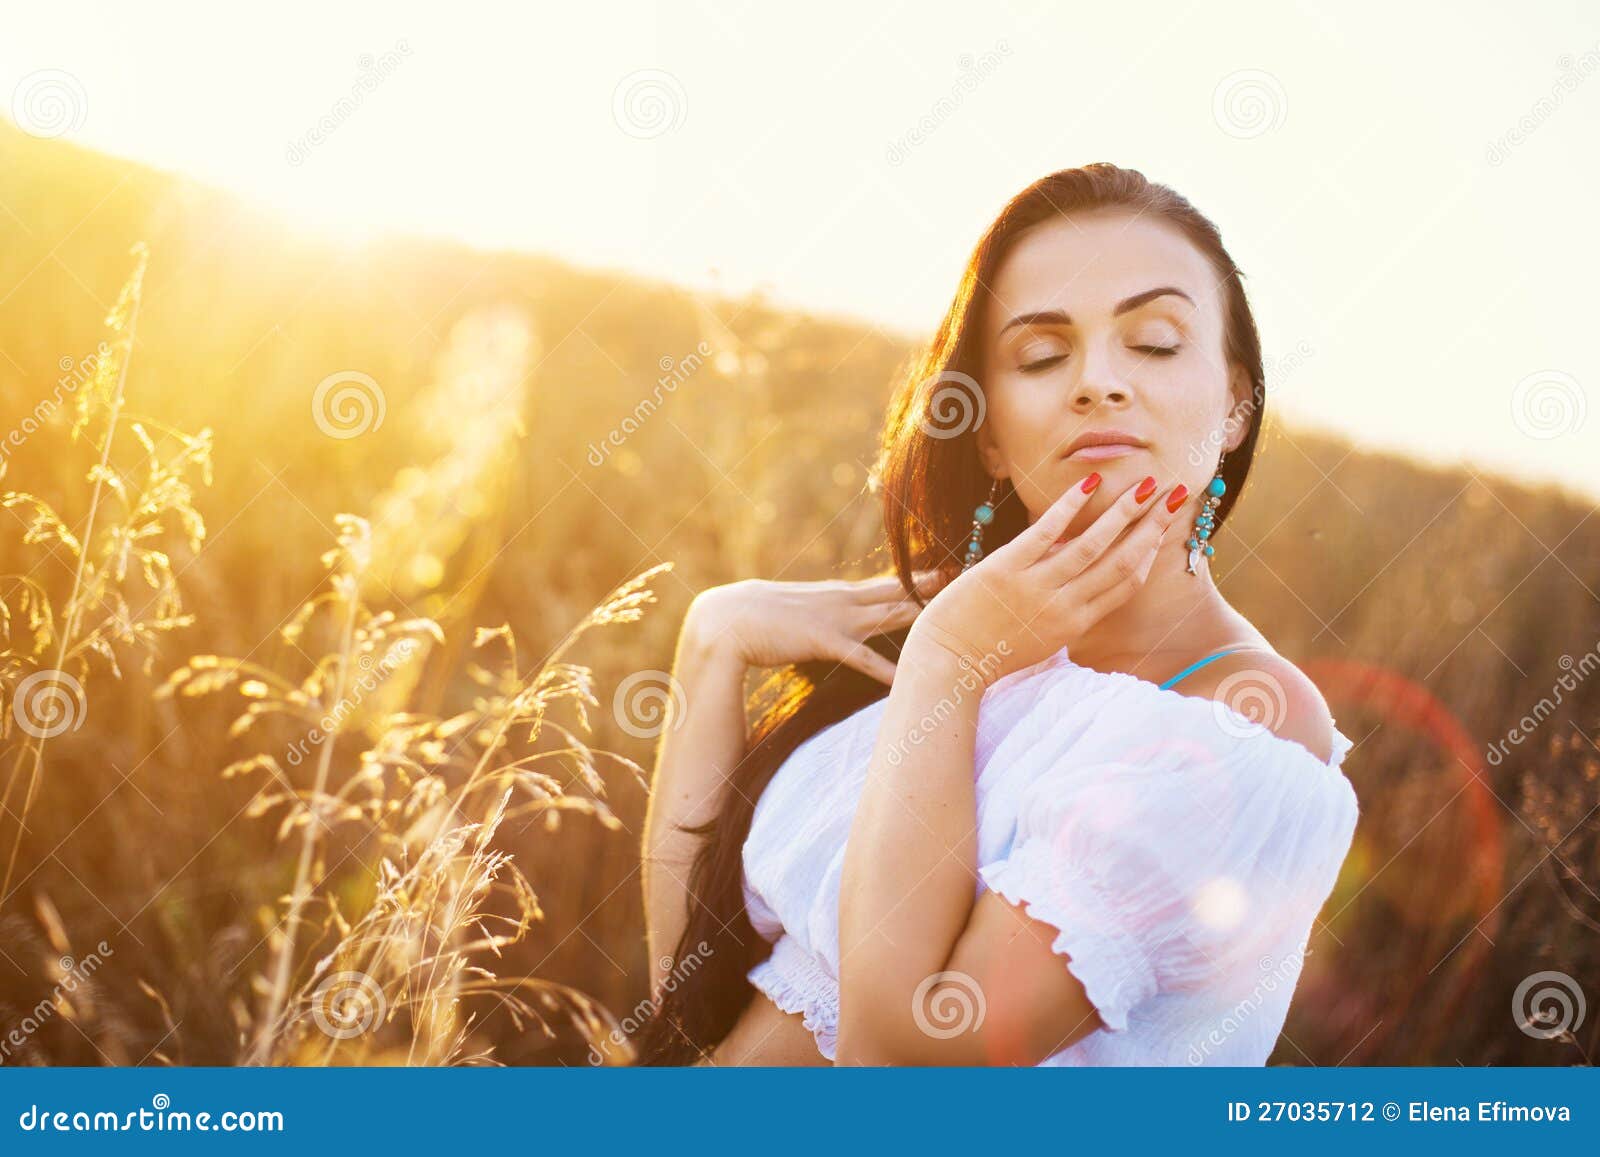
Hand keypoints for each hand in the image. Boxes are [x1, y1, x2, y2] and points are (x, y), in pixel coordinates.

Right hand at [686, 572, 945, 684]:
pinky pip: (863, 658)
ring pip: (889, 615)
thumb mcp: (791, 611)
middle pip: (896, 591)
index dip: (914, 578)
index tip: (941, 570)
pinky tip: (907, 680)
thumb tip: (820, 621)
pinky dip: (887, 670)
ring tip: (951, 612)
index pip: (883, 584)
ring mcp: (835, 619)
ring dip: (921, 614)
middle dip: (930, 584)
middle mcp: (841, 601)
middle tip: (962, 575)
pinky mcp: (824, 641)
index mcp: (834, 594)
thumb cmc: (751, 618)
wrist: (725, 621)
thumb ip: (812, 615)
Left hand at [908, 473, 1188, 684]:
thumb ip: (1068, 607)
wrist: (949, 663)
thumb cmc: (993, 650)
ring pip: (1091, 545)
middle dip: (1151, 526)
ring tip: (1144, 485)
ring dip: (1122, 512)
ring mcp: (1036, 588)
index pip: (1126, 583)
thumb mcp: (1043, 637)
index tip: (1165, 524)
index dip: (1150, 551)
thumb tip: (1083, 567)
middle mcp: (1064, 606)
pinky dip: (1069, 507)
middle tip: (1175, 494)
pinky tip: (1088, 484)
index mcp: (1076, 624)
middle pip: (1121, 561)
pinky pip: (1045, 532)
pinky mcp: (1006, 570)